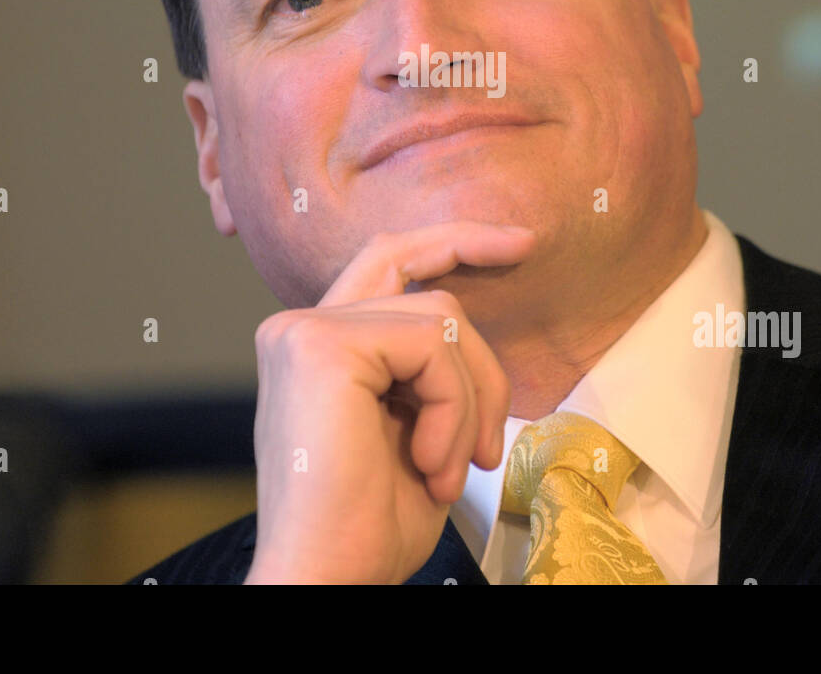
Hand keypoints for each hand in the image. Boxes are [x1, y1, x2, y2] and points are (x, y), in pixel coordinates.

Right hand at [243, 220, 535, 583]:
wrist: (326, 578)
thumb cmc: (368, 525)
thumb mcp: (413, 429)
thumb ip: (425, 371)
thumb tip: (468, 337)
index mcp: (316, 345)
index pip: (390, 260)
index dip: (455, 241)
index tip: (521, 243)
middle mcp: (299, 327)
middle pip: (428, 288)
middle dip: (483, 361)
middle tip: (492, 442)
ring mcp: (305, 331)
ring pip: (442, 320)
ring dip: (468, 403)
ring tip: (448, 471)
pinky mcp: (322, 347)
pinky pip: (433, 347)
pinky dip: (454, 410)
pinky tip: (430, 464)